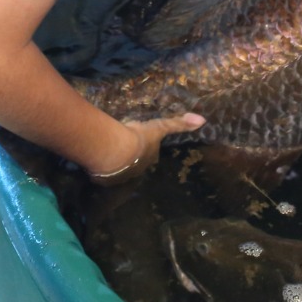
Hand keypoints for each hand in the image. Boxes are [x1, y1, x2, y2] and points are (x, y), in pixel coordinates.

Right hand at [88, 112, 205, 185]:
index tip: (140, 144)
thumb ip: (179, 123)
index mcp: (150, 158)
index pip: (150, 155)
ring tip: (108, 156)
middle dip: (131, 159)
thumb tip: (203, 120)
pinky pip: (104, 175)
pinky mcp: (105, 180)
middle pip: (135, 164)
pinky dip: (102, 170)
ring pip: (120, 171)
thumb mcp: (160, 127)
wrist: (116, 151)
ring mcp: (121, 177)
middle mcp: (138, 171)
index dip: (145, 150)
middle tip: (123, 150)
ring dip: (116, 165)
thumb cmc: (140, 138)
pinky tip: (97, 163)